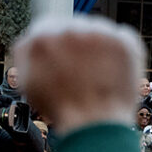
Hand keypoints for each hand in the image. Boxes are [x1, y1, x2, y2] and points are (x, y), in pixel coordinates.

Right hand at [13, 15, 146, 132]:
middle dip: (78, 46)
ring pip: (99, 31)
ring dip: (99, 47)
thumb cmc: (62, 108)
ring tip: (99, 75)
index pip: (48, 27)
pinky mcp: (124, 41)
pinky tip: (114, 72)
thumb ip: (28, 53)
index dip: (57, 44)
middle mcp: (70, 29)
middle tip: (82, 71)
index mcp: (42, 37)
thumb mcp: (28, 82)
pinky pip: (122, 37)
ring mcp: (99, 33)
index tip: (64, 56)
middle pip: (75, 27)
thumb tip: (35, 39)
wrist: (95, 125)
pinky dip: (120, 52)